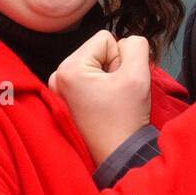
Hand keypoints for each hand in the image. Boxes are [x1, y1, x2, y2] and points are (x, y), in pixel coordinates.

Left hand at [49, 31, 151, 164]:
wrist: (118, 155)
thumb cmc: (125, 120)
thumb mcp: (138, 75)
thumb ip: (137, 45)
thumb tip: (130, 41)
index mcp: (68, 68)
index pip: (106, 38)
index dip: (121, 59)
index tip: (119, 85)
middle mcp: (57, 76)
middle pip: (98, 50)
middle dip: (114, 68)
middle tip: (116, 95)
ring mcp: (58, 89)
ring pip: (96, 64)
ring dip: (109, 78)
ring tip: (110, 101)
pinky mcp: (64, 98)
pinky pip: (90, 78)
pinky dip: (101, 88)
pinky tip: (103, 106)